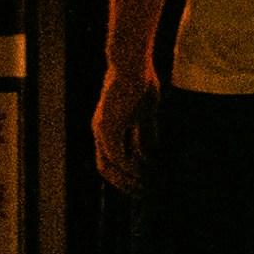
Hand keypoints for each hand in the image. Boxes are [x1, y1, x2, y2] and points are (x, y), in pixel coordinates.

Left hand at [91, 65, 158, 195]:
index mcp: (104, 126)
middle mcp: (100, 131)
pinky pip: (122, 154)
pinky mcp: (111, 126)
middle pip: (106, 168)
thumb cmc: (139, 78)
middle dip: (125, 183)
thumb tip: (153, 149)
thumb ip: (145, 129)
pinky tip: (148, 169)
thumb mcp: (144, 108)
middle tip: (144, 192)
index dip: (123, 176)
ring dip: (133, 176)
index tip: (140, 185)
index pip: (108, 161)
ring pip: (114, 164)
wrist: (130, 61)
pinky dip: (135, 164)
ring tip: (150, 184)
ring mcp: (104, 129)